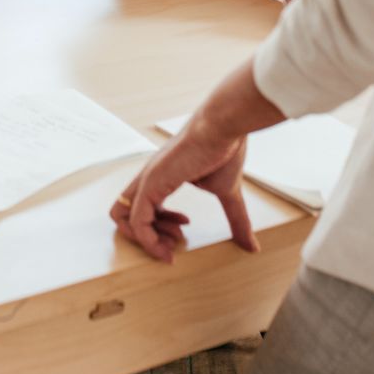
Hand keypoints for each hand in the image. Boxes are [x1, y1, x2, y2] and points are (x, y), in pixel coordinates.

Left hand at [110, 116, 255, 262]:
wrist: (224, 128)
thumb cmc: (224, 149)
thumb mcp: (228, 193)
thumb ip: (235, 219)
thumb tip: (252, 246)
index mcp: (161, 177)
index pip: (143, 206)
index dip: (158, 226)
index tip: (183, 231)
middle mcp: (148, 178)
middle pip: (123, 212)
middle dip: (147, 236)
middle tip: (175, 241)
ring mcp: (147, 179)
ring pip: (122, 217)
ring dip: (147, 241)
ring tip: (175, 242)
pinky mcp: (150, 183)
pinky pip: (137, 220)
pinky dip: (148, 241)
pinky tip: (170, 245)